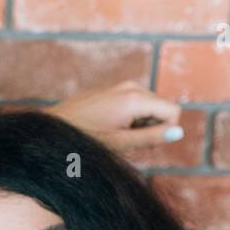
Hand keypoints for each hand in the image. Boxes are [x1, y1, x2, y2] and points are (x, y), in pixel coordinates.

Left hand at [49, 81, 183, 151]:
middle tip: (126, 141)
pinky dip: (129, 119)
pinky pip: (134, 104)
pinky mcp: (112, 91)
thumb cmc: (83, 140)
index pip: (173, 111)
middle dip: (153, 127)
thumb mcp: (120, 144)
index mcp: (135, 97)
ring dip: (140, 124)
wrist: (51, 130)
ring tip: (115, 136)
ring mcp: (120, 86)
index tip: (142, 143)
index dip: (164, 131)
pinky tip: (108, 128)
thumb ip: (151, 137)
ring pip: (148, 107)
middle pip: (162, 108)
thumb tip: (179, 133)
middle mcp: (131, 86)